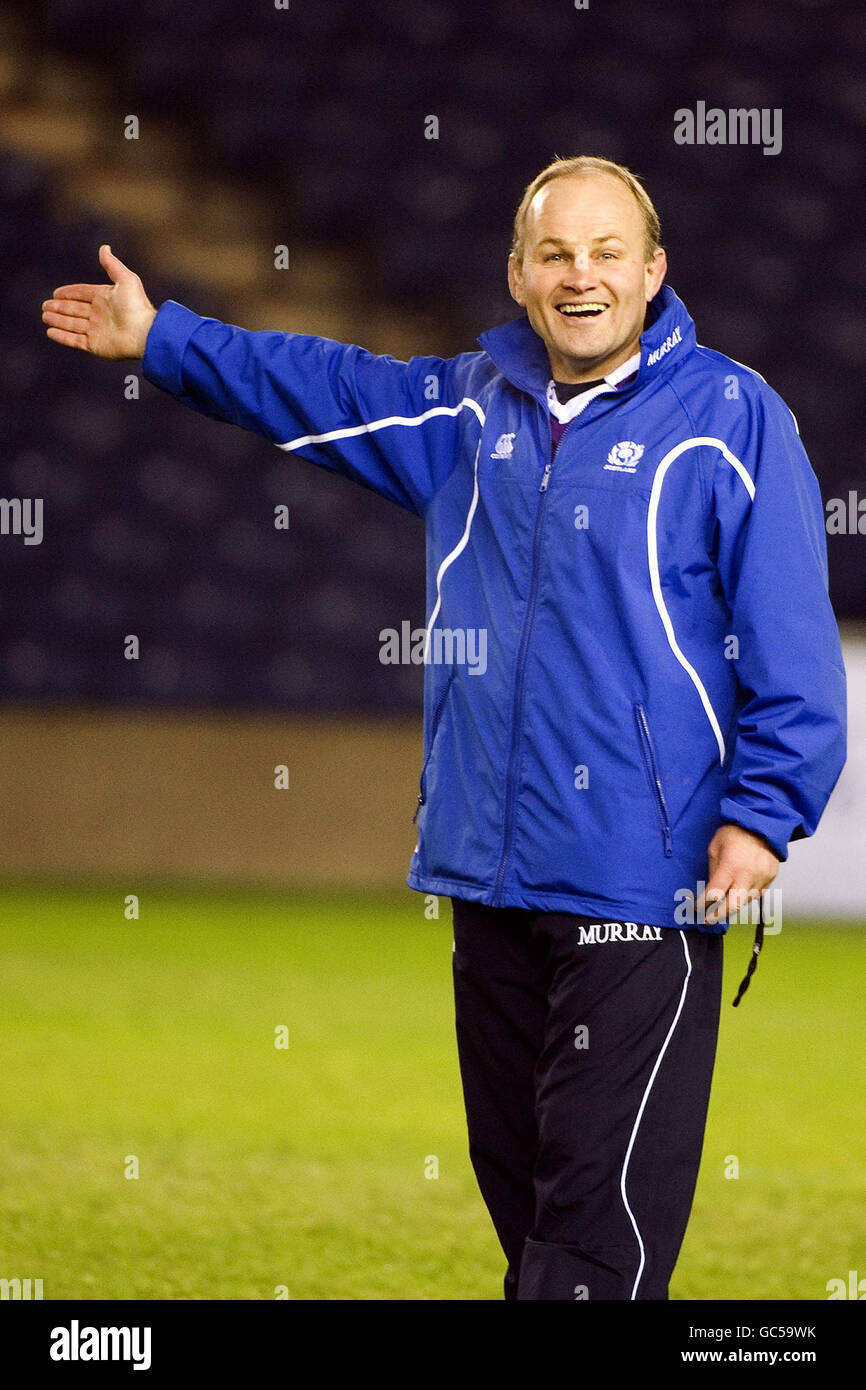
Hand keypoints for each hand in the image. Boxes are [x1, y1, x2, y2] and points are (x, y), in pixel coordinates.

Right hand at [41, 244, 157, 359]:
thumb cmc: (137, 307)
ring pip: (72, 324)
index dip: (68, 293)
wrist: (144, 334)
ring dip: (58, 320)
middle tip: (45, 306)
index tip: (55, 294)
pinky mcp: (95, 345)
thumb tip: (104, 247)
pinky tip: (50, 331)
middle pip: (74, 309)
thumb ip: (112, 264)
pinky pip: (75, 340)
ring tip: (45, 316)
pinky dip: (62, 337)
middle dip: (59, 307)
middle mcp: (99, 315)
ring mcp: (97, 331)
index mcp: (105, 298)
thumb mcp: (126, 279)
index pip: (82, 294)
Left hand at [696, 823, 779, 926]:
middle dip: (718, 915)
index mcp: (731, 865)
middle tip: (708, 919)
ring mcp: (762, 878)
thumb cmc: (734, 833)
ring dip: (732, 906)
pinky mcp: (771, 878)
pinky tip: (738, 893)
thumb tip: (710, 891)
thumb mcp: (715, 848)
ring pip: (746, 902)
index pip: (714, 893)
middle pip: (733, 906)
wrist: (762, 823)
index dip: (702, 903)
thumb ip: (713, 871)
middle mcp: (748, 875)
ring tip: (721, 907)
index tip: (696, 906)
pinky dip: (746, 897)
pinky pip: (757, 894)